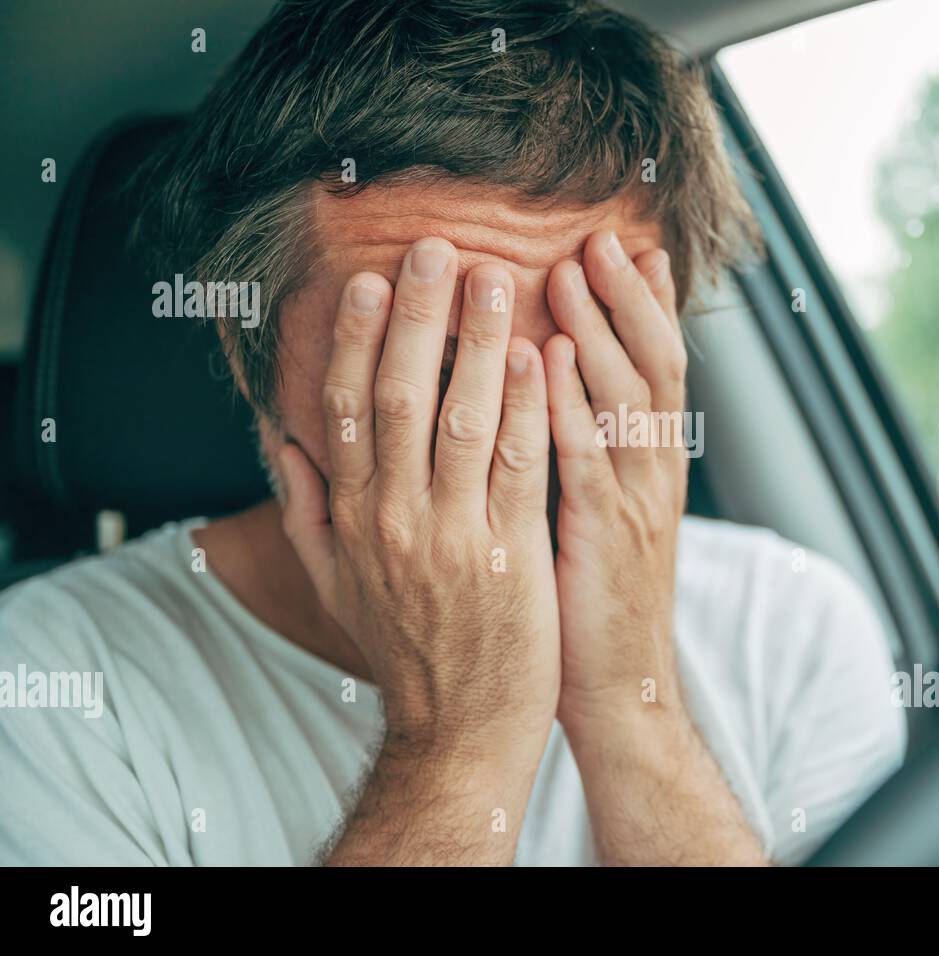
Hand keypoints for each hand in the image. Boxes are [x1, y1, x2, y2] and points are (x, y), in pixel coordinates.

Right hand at [278, 238, 559, 761]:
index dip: (353, 339)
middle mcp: (393, 519)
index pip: (344, 409)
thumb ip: (304, 508)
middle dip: (416, 316)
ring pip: (461, 420)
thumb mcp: (334, 583)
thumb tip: (280, 438)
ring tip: (496, 279)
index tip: (367, 280)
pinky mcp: (512, 555)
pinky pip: (520, 467)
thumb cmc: (406, 650)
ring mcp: (453, 537)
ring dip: (478, 342)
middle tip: (435, 248)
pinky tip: (538, 355)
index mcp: (351, 518)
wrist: (458, 732)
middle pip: (398, 396)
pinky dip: (528, 408)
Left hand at [543, 231, 689, 736]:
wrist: (620, 687)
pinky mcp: (606, 538)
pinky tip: (551, 358)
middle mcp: (654, 473)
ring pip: (628, 399)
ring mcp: (636, 503)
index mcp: (652, 465)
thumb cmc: (594, 597)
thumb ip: (588, 451)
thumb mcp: (599, 513)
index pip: (657, 367)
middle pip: (653, 365)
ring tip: (571, 272)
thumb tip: (556, 388)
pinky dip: (572, 403)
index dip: (645, 305)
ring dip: (602, 331)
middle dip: (628, 299)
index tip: (626, 246)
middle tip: (598, 239)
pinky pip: (589, 458)